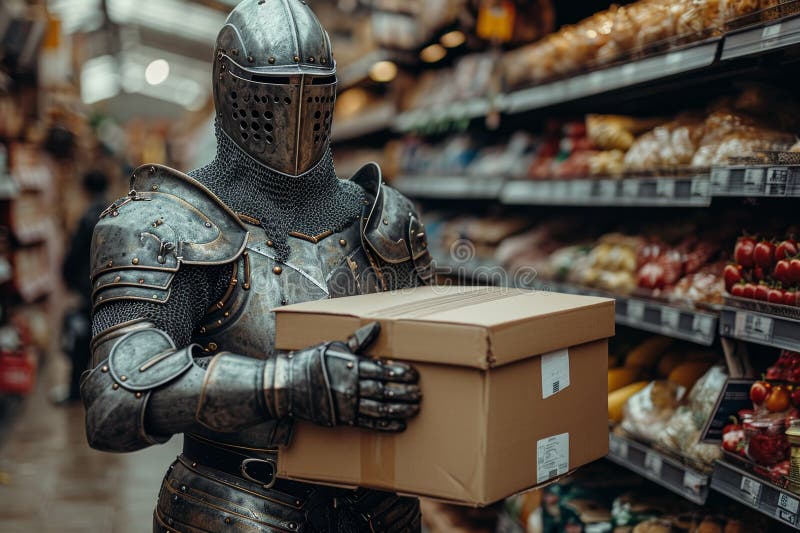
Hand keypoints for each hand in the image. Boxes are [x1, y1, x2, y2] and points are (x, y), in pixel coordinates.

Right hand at [265, 323, 421, 431]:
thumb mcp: (332, 347)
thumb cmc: (308, 363)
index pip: (382, 370)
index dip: (400, 373)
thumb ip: (357, 342)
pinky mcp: (342, 419)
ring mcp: (347, 405)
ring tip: (414, 409)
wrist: (284, 386)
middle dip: (404, 392)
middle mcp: (350, 387)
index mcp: (350, 366)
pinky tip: (399, 425)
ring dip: (400, 410)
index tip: (414, 375)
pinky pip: (368, 424)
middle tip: (419, 393)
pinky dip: (385, 426)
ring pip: (380, 409)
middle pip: (384, 391)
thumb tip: (377, 327)